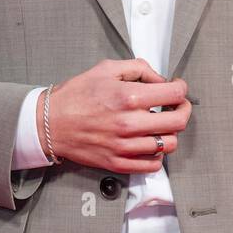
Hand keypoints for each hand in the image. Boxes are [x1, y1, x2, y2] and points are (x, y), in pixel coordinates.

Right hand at [37, 58, 191, 173]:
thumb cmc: (75, 96)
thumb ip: (138, 68)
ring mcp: (125, 146)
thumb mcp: (106, 68)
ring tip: (161, 125)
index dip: (181, 88)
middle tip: (177, 106)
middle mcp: (129, 123)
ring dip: (170, 133)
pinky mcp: (118, 162)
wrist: (49, 123)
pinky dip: (157, 154)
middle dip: (183, 110)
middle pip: (178, 121)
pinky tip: (149, 143)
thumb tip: (160, 79)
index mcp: (128, 97)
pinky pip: (153, 164)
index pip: (174, 94)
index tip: (177, 88)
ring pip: (169, 144)